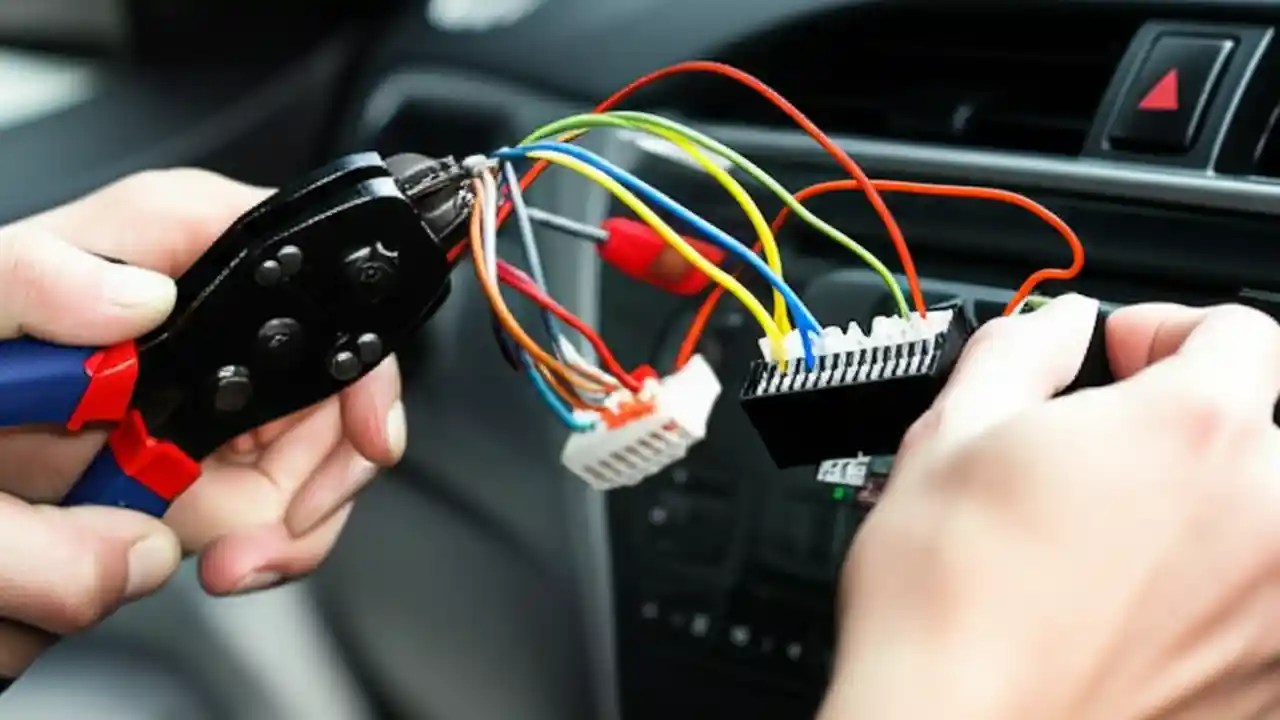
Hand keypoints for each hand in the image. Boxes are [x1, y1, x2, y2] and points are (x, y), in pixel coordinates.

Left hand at [0, 169, 405, 678]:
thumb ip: (37, 277)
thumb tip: (137, 299)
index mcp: (189, 247)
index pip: (322, 277)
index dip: (360, 357)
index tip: (368, 433)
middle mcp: (220, 321)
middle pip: (337, 386)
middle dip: (330, 468)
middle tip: (285, 521)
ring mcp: (217, 398)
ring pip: (315, 464)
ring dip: (293, 526)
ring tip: (239, 558)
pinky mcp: (202, 466)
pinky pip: (271, 514)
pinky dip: (262, 548)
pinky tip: (227, 560)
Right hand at [820, 295, 1279, 719]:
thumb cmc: (948, 608)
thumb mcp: (949, 438)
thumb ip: (1019, 353)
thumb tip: (1054, 328)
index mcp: (1196, 430)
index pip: (1239, 331)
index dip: (1165, 331)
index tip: (1119, 359)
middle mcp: (1268, 514)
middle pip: (1267, 424)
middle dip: (1192, 418)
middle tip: (1105, 445)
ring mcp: (1277, 607)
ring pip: (1264, 516)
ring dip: (1206, 503)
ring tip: (1108, 532)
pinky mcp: (1266, 679)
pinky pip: (1260, 601)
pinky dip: (1214, 586)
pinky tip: (1127, 601)